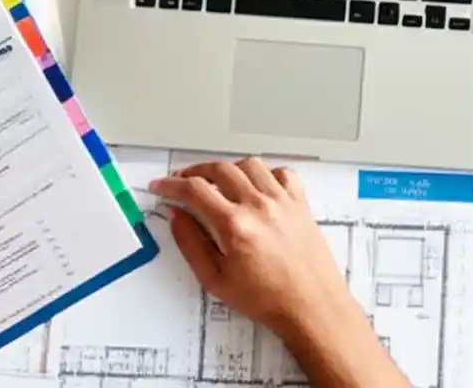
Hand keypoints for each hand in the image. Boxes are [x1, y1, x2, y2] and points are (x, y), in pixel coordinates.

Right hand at [150, 159, 409, 387]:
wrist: (311, 307)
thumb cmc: (266, 300)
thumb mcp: (215, 280)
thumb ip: (191, 243)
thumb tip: (177, 215)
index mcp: (235, 225)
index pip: (195, 190)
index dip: (171, 185)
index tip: (161, 186)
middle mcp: (259, 205)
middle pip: (220, 169)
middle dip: (195, 171)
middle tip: (184, 181)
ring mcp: (283, 201)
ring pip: (250, 165)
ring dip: (229, 168)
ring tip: (219, 181)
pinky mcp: (301, 204)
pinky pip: (282, 173)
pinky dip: (265, 173)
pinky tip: (257, 186)